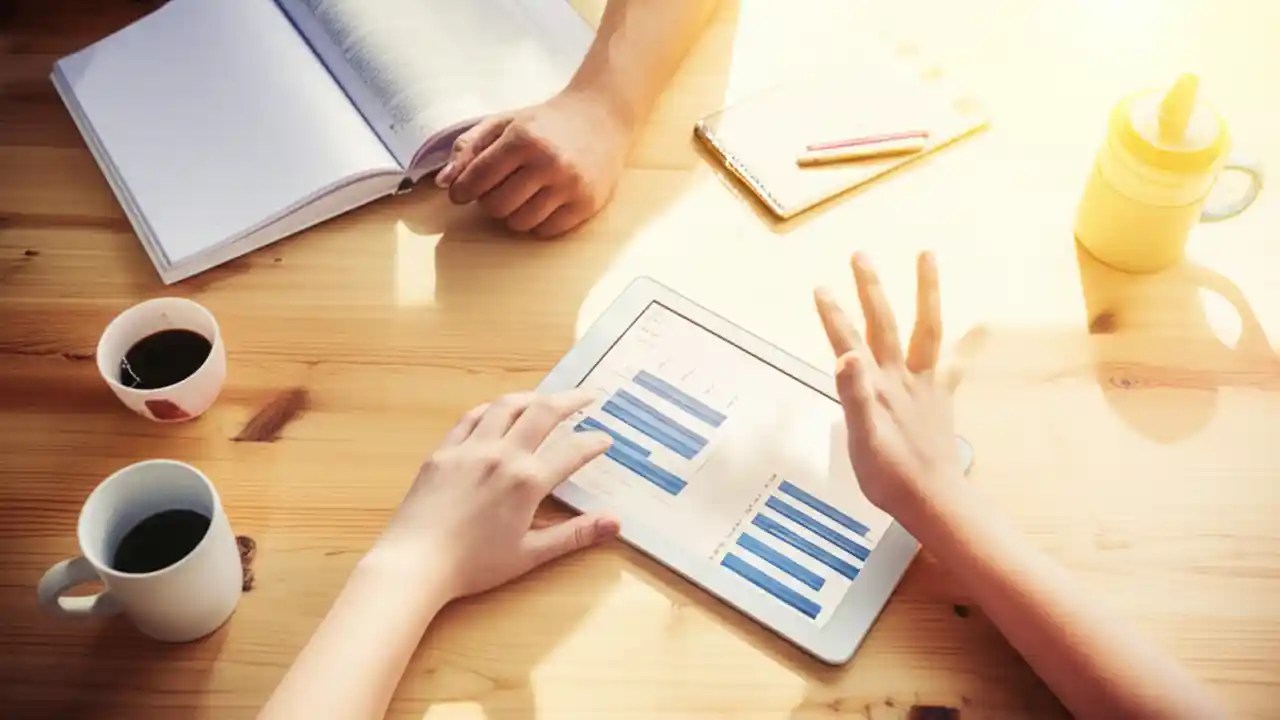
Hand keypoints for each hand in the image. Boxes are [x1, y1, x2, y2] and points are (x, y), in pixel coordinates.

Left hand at [368, 390, 617, 599]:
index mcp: (527, 481)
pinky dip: (492, 409)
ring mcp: (469, 448)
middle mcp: (501, 454)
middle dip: (570, 400)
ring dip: (532, 397)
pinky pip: (471, 418)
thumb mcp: (531, 554)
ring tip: (546, 398)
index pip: (572, 451)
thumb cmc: (474, 565)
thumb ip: (575, 534)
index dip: (594, 443)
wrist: (415, 563)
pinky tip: (498, 410)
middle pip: (543, 413)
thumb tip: (615, 523)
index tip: (606, 438)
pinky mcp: (443, 451)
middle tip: (588, 396)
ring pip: (506, 406)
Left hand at [435, 89, 632, 236]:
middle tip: (497, 189)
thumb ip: (469, 147)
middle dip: (489, 201)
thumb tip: (443, 183)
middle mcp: (548, 162)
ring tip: (520, 196)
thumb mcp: (504, 122)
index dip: (462, 190)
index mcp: (523, 138)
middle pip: (496, 206)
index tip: (460, 193)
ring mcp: (570, 185)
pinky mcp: (587, 204)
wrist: (601, 117)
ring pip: (520, 223)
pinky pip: (546, 231)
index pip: (478, 178)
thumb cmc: (546, 122)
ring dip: (512, 214)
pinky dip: (536, 222)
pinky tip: (541, 203)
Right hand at [813, 252, 963, 521]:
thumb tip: (845, 355)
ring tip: (927, 256)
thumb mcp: (863, 438)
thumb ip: (854, 395)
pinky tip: (980, 327)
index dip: (833, 316)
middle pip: (884, 324)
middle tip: (860, 255)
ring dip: (925, 291)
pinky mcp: (940, 397)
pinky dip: (969, 342)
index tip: (821, 288)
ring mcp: (924, 385)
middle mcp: (900, 378)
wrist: (933, 499)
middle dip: (871, 289)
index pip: (848, 343)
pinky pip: (955, 363)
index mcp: (876, 387)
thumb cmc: (891, 475)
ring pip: (925, 328)